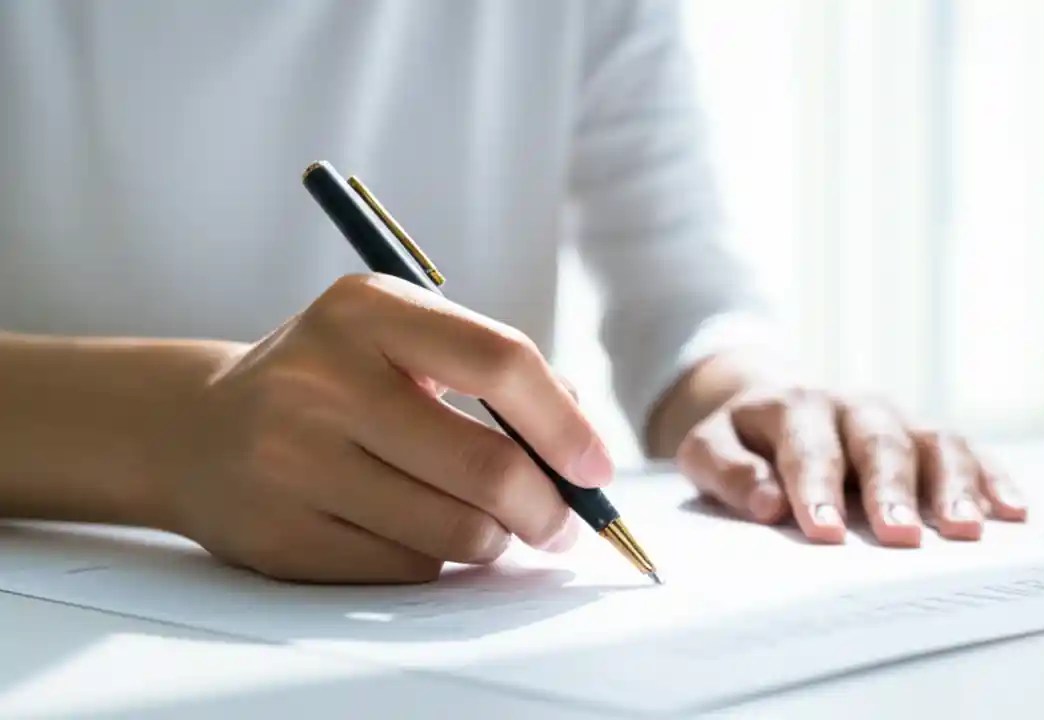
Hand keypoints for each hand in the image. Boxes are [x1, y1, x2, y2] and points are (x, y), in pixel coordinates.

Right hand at [155, 274, 613, 582]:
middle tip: (564, 522)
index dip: (565, 424)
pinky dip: (436, 558)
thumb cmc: (335, 378)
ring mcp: (292, 461)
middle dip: (549, 508)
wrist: (200, 428)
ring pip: (456, 531)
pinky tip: (412, 529)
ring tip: (488, 521)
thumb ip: (493, 371)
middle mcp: (322, 379)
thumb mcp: (400, 337)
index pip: (500, 361)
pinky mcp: (280, 536)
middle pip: (486, 466)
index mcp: (366, 309)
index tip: (598, 468)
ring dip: (496, 538)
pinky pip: (409, 568)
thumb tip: (581, 446)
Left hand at [675, 385, 1025, 545]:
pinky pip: (969, 450)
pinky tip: (1013, 511)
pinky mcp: (928, 434)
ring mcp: (897, 417)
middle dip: (890, 490)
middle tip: (898, 535)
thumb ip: (728, 472)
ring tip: (965, 530)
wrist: (774, 399)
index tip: (822, 531)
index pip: (807, 448)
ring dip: (953, 486)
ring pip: (933, 442)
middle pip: (878, 443)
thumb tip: (768, 503)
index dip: (815, 489)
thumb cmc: (742, 440)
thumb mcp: (708, 448)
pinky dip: (993, 478)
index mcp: (793, 407)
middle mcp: (853, 406)